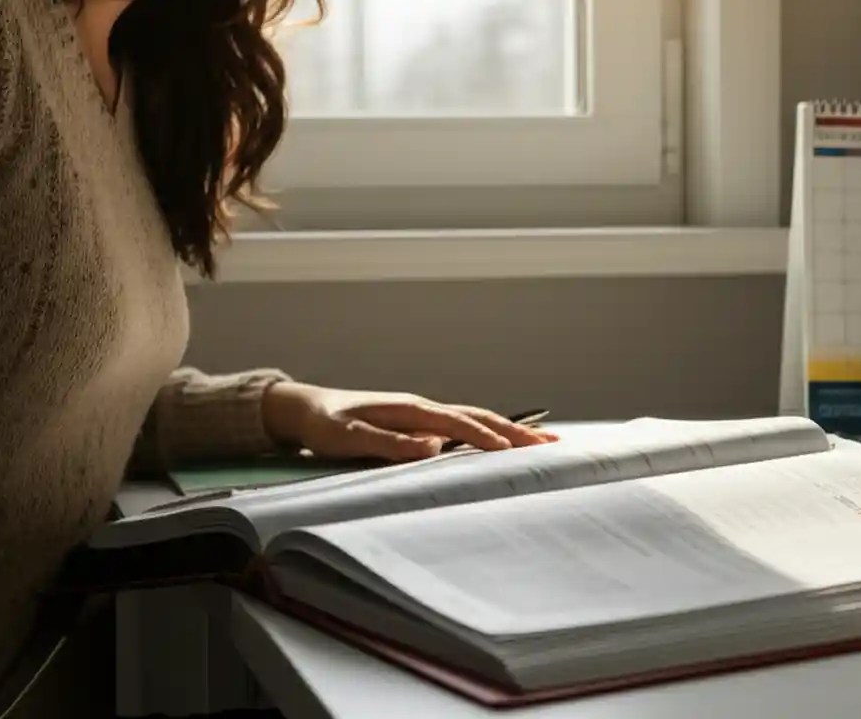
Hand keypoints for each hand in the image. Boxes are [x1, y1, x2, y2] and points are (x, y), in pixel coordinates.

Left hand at [261, 382, 557, 462]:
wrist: (306, 409)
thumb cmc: (325, 425)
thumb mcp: (349, 438)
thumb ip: (389, 444)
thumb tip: (433, 446)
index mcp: (411, 410)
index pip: (460, 424)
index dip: (486, 438)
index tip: (513, 452)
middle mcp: (424, 409)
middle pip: (480, 418)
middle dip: (517, 432)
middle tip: (554, 445)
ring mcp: (425, 415)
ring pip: (478, 420)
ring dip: (512, 431)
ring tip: (545, 442)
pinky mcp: (422, 424)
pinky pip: (466, 427)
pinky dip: (493, 433)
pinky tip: (507, 443)